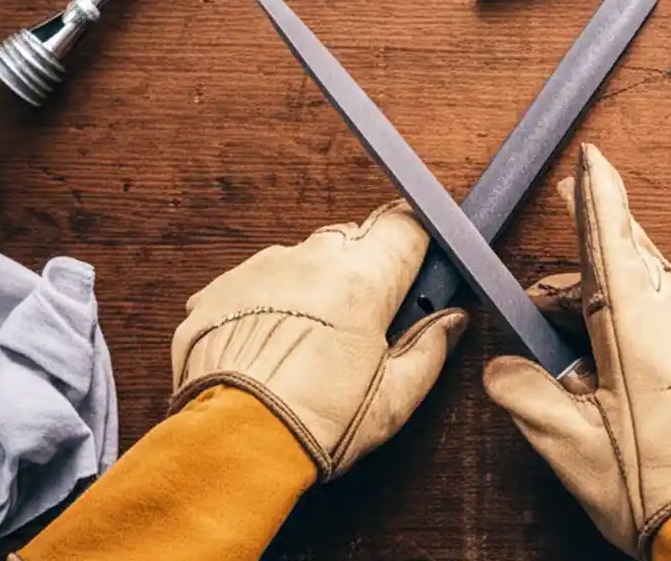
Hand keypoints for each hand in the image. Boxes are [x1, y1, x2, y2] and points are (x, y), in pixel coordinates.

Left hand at [170, 200, 466, 479]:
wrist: (232, 444)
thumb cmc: (314, 421)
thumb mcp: (394, 399)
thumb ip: (431, 349)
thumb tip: (450, 323)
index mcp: (363, 279)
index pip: (404, 226)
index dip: (416, 242)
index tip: (418, 264)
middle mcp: (311, 260)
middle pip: (353, 238)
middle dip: (366, 267)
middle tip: (368, 317)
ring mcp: (261, 270)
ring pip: (303, 258)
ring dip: (315, 285)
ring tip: (312, 340)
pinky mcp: (220, 290)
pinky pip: (257, 281)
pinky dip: (270, 303)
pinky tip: (271, 343)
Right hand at [485, 144, 670, 558]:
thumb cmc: (653, 483)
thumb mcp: (569, 444)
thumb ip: (527, 396)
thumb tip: (503, 370)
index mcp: (637, 328)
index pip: (612, 243)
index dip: (599, 196)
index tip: (591, 158)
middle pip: (630, 258)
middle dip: (593, 238)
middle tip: (566, 213)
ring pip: (647, 289)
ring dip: (602, 289)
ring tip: (558, 308)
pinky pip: (664, 318)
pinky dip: (627, 315)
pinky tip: (601, 346)